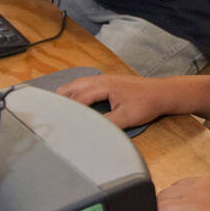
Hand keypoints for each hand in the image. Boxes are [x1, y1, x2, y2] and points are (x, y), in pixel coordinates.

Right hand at [56, 74, 173, 129]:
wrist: (162, 93)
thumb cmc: (146, 104)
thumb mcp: (126, 118)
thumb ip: (106, 124)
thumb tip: (90, 131)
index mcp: (103, 86)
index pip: (79, 99)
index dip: (67, 110)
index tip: (56, 120)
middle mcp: (101, 79)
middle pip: (74, 86)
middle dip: (61, 97)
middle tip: (47, 109)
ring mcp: (105, 78)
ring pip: (79, 83)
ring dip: (67, 92)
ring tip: (56, 104)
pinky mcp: (109, 81)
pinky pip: (86, 83)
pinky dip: (76, 90)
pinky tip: (74, 98)